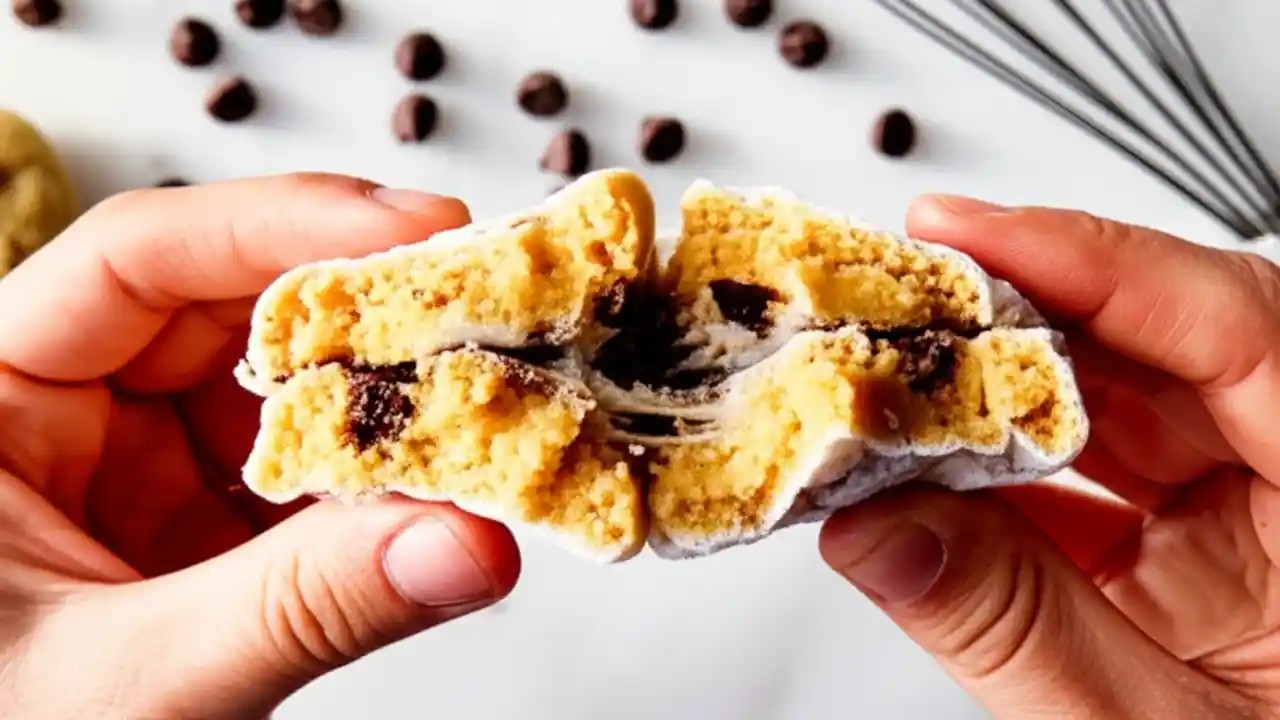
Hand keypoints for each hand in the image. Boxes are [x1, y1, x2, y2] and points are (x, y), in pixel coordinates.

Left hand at [0, 175, 520, 718]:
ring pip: (285, 387)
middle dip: (364, 304)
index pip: (137, 259)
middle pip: (231, 305)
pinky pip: (310, 471)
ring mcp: (147, 470)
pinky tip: (443, 478)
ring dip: (386, 391)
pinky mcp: (209, 529)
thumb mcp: (128, 683)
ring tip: (484, 389)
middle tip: (485, 300)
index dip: (281, 223)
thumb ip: (297, 609)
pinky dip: (382, 473)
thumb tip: (467, 544)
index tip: (416, 228)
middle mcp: (72, 414)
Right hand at [820, 198, 1279, 718]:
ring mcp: (1255, 518)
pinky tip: (921, 471)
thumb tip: (873, 531)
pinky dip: (998, 474)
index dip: (1088, 258)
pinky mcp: (1195, 553)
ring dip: (990, 397)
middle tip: (890, 307)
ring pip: (1111, 405)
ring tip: (882, 386)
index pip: (1238, 325)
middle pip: (1157, 348)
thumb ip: (1015, 632)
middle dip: (1010, 322)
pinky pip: (1089, 481)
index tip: (958, 232)